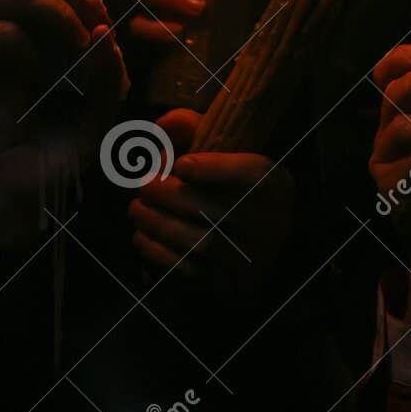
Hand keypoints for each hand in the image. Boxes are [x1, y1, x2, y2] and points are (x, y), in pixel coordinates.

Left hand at [0, 21, 124, 252]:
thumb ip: (12, 34)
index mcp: (38, 72)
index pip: (61, 25)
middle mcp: (63, 88)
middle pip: (87, 38)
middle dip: (85, 4)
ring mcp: (80, 109)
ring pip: (104, 62)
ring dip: (100, 27)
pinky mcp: (92, 133)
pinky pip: (108, 93)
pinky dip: (107, 63)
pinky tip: (98, 37)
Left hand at [129, 108, 292, 299]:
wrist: (259, 240)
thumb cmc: (232, 186)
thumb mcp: (226, 150)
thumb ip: (193, 128)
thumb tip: (163, 125)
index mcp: (275, 184)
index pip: (250, 175)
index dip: (214, 169)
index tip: (181, 164)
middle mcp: (272, 224)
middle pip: (216, 210)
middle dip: (169, 196)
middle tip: (142, 185)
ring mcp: (254, 259)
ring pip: (201, 243)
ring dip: (159, 225)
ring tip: (136, 210)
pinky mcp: (233, 286)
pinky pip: (193, 272)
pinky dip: (160, 254)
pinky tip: (141, 237)